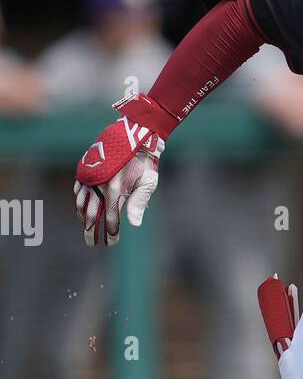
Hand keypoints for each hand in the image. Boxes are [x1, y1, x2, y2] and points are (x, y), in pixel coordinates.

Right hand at [74, 96, 166, 245]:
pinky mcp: (86, 169)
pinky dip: (79, 201)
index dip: (110, 233)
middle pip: (91, 214)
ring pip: (81, 203)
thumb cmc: (145, 161)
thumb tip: (134, 224)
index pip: (110, 218)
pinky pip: (78, 189)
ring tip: (87, 228)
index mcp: (115, 189)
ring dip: (83, 218)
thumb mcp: (149, 182)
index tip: (111, 243)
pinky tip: (82, 209)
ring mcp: (90, 176)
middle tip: (91, 243)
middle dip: (91, 231)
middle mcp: (99, 184)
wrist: (134, 134)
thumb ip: (139, 202)